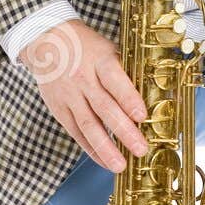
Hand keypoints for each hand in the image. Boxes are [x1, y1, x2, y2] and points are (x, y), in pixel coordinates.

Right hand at [19, 20, 149, 172]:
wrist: (46, 40)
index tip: (142, 116)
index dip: (128, 98)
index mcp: (100, 60)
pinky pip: (76, 132)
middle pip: (104, 107)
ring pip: (87, 125)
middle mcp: (83, 78)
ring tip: (120, 165)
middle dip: (123, 131)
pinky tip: (104, 160)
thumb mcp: (108, 49)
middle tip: (140, 149)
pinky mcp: (59, 109)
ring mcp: (69, 95)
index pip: (114, 80)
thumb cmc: (86, 46)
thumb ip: (128, 70)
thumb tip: (158, 92)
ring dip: (105, 148)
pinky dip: (90, 148)